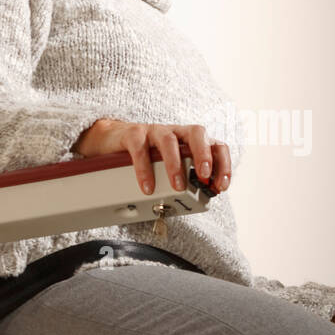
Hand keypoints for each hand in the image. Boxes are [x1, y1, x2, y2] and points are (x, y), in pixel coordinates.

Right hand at [73, 119, 231, 196]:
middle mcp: (175, 132)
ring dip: (176, 165)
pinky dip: (144, 169)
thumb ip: (185, 180)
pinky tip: (148, 186)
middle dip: (204, 155)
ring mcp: (154, 131)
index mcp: (190, 141)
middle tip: (204, 176)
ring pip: (169, 141)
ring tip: (177, 187)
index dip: (223, 164)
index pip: (215, 145)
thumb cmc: (147, 157)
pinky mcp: (133, 134)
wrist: (112, 141)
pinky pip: (140, 149)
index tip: (220, 186)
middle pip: (197, 133)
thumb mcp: (170, 168)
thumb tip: (198, 203)